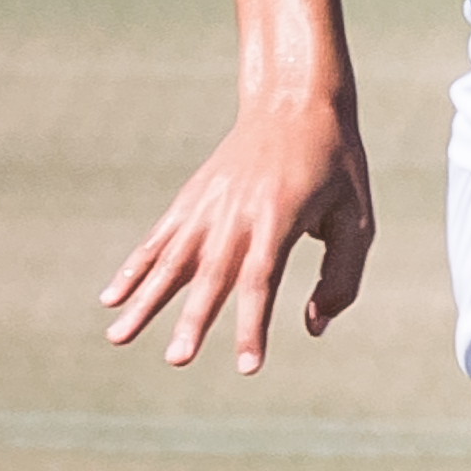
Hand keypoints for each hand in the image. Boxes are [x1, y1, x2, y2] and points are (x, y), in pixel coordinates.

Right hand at [101, 97, 375, 374]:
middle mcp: (236, 213)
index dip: (253, 326)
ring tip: (118, 338)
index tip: (247, 367)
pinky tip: (112, 299)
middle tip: (177, 361)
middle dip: (192, 321)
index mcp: (280, 218)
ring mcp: (207, 205)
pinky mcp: (190, 199)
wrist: (294, 104)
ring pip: (171, 261)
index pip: (262, 282)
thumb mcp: (358, 219)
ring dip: (146, 302)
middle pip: (212, 276)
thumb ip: (341, 276)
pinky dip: (134, 269)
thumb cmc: (335, 166)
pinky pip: (157, 240)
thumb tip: (313, 328)